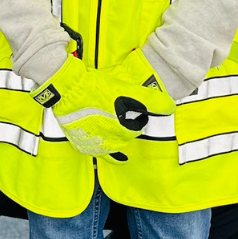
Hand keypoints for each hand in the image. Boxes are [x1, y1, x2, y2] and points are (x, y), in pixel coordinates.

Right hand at [33, 56, 174, 156]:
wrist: (67, 89)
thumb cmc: (97, 89)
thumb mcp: (128, 91)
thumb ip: (151, 101)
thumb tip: (170, 107)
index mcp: (123, 132)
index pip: (138, 127)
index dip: (138, 117)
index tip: (132, 108)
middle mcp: (109, 143)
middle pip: (124, 137)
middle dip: (126, 126)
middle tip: (120, 113)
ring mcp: (93, 145)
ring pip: (111, 146)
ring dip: (114, 136)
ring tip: (111, 124)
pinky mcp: (80, 144)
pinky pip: (95, 149)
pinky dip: (100, 144)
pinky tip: (99, 138)